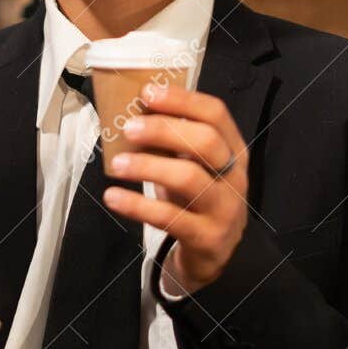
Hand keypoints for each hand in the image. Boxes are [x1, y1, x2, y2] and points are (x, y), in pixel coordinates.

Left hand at [101, 82, 249, 292]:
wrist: (220, 255)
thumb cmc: (198, 198)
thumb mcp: (194, 165)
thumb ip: (174, 141)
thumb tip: (132, 111)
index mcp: (233, 149)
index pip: (216, 114)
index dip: (182, 100)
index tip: (147, 93)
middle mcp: (234, 175)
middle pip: (205, 142)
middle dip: (164, 130)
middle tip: (128, 128)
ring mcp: (224, 208)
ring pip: (189, 178)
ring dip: (148, 166)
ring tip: (116, 164)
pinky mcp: (207, 237)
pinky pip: (170, 217)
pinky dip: (138, 205)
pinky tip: (113, 196)